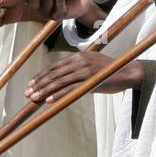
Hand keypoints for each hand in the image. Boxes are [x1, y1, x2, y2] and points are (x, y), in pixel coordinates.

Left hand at [24, 50, 142, 102]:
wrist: (127, 72)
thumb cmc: (109, 71)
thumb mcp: (91, 65)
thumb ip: (78, 69)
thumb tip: (64, 79)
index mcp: (77, 56)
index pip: (54, 66)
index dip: (41, 76)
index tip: (31, 84)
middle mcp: (79, 61)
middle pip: (54, 74)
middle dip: (39, 84)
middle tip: (28, 92)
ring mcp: (84, 70)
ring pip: (59, 81)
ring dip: (45, 90)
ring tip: (34, 98)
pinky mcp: (90, 80)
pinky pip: (71, 88)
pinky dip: (58, 94)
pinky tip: (49, 100)